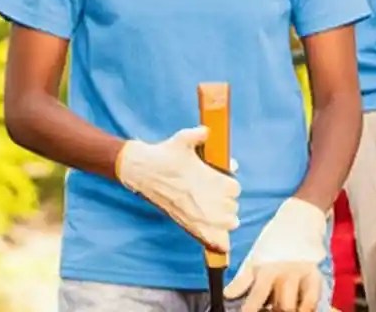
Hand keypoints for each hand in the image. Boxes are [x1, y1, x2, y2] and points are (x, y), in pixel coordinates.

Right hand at [114, 126, 239, 252]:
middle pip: (233, 207)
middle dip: (227, 202)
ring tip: (217, 214)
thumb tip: (207, 132)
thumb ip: (199, 135)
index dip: (230, 186)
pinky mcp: (187, 223)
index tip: (222, 183)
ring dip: (226, 220)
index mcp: (210, 178)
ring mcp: (198, 213)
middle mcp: (207, 197)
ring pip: (228, 223)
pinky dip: (218, 241)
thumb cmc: (163, 155)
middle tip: (217, 196)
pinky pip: (212, 239)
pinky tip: (220, 241)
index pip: (234, 188)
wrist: (140, 171)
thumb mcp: (182, 139)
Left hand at [225, 197, 326, 311]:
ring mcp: (301, 277)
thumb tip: (227, 295)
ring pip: (294, 306)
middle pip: (280, 307)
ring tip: (278, 307)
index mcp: (265, 270)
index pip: (256, 298)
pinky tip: (298, 308)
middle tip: (266, 309)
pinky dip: (305, 308)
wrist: (298, 223)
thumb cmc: (272, 245)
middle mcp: (284, 274)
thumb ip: (242, 281)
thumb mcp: (254, 261)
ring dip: (286, 310)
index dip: (250, 311)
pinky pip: (312, 301)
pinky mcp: (316, 277)